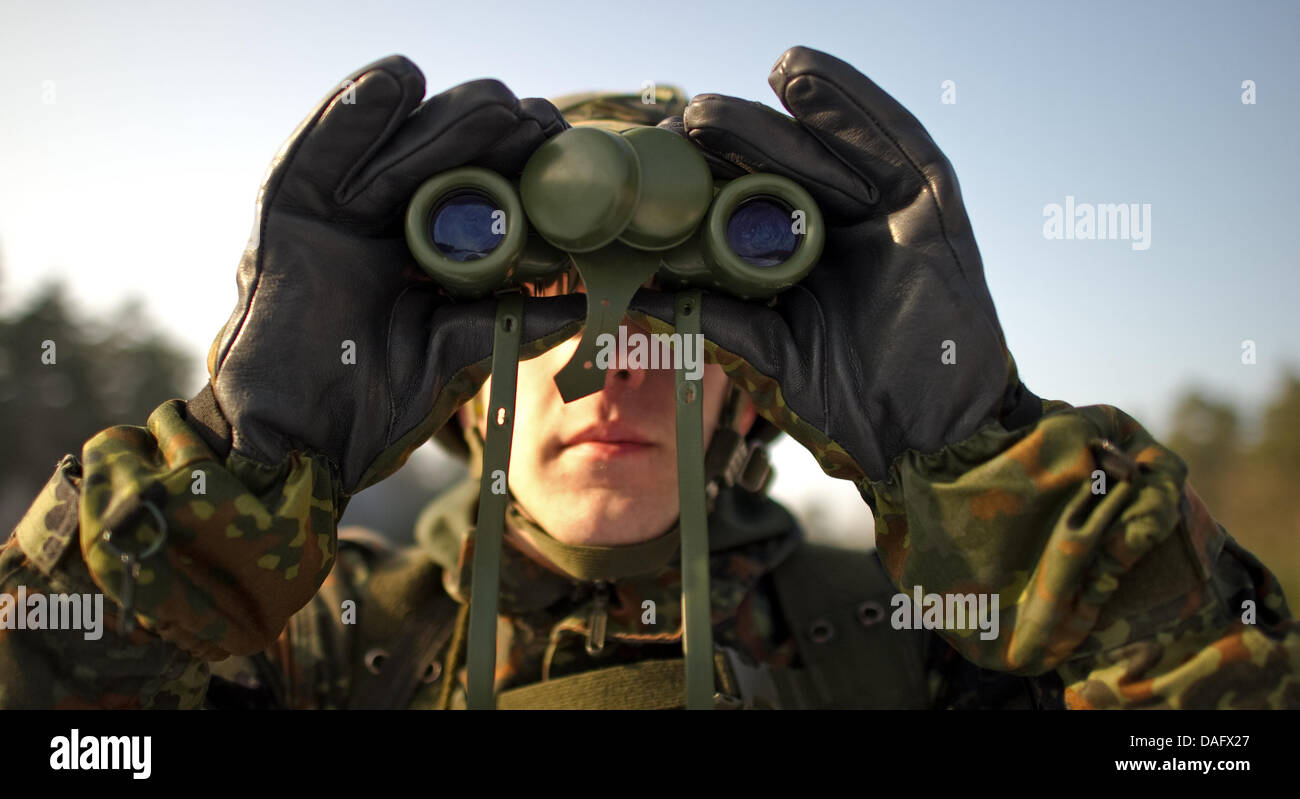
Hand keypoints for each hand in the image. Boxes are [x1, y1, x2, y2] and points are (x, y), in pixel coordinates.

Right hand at [189, 56, 582, 493]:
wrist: (304, 443)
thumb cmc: (375, 406)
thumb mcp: (458, 353)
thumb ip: (513, 323)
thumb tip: (590, 308)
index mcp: (426, 248)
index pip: (476, 187)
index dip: (519, 163)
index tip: (566, 151)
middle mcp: (383, 220)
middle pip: (439, 155)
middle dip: (491, 134)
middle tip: (541, 126)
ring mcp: (337, 213)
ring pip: (393, 146)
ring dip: (444, 121)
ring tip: (497, 104)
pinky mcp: (289, 213)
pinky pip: (317, 150)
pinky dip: (350, 113)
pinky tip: (394, 82)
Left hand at [636, 46, 1039, 484]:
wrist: (925, 433)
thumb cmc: (856, 395)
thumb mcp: (777, 348)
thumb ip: (724, 316)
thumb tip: (649, 294)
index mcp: (807, 253)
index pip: (757, 197)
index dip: (714, 170)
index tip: (662, 151)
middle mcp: (844, 224)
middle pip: (791, 163)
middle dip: (743, 135)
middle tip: (690, 115)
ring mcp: (889, 214)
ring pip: (839, 145)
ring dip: (801, 106)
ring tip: (764, 70)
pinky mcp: (934, 209)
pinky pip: (900, 145)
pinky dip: (859, 107)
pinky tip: (816, 80)